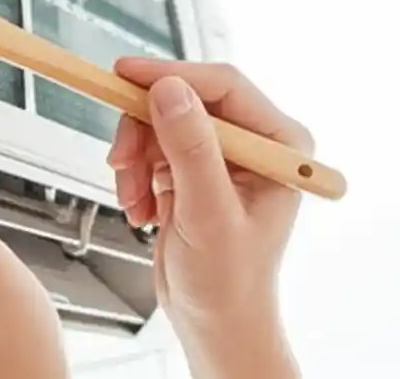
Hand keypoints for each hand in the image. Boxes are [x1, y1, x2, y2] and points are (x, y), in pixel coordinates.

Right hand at [109, 59, 306, 378]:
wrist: (214, 322)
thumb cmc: (229, 282)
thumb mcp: (208, 213)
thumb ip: (191, 149)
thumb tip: (169, 90)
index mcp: (278, 144)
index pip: (221, 85)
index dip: (170, 76)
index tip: (125, 76)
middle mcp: (252, 142)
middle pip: (183, 99)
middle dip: (144, 129)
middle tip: (121, 160)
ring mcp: (219, 155)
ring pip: (159, 122)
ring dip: (135, 158)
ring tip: (134, 200)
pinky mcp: (191, 169)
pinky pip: (149, 147)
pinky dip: (133, 175)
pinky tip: (140, 209)